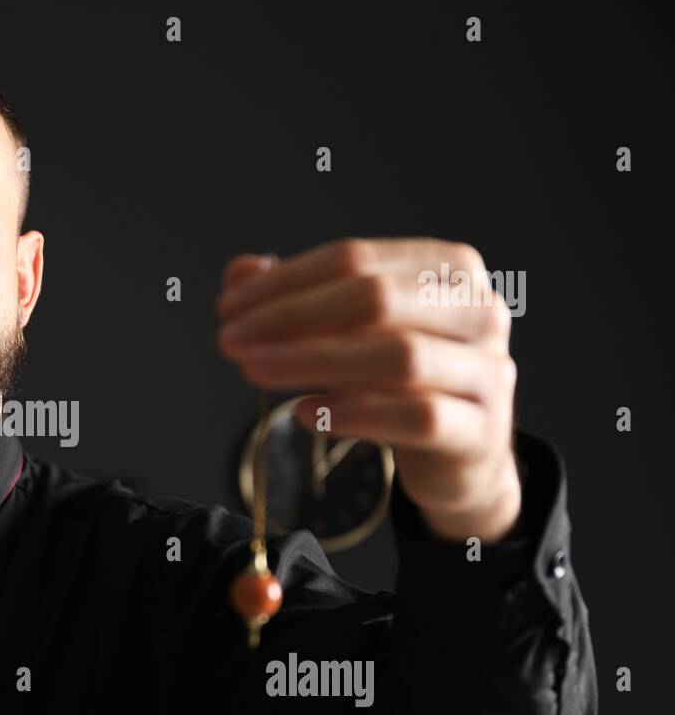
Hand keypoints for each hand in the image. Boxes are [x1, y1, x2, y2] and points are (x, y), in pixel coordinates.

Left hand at [215, 239, 521, 542]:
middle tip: (231, 340)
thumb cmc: (400, 384)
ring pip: (398, 356)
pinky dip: (353, 413)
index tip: (228, 308)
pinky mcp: (480, 432)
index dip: (284, 281)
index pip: (355, 258)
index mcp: (446, 268)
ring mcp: (487, 371)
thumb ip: (297, 298)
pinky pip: (416, 416)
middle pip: (376, 298)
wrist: (462, 456)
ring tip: (255, 370)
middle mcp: (479, 309)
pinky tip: (303, 412)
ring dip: (312, 361)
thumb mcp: (348, 335)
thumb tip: (240, 272)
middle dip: (291, 317)